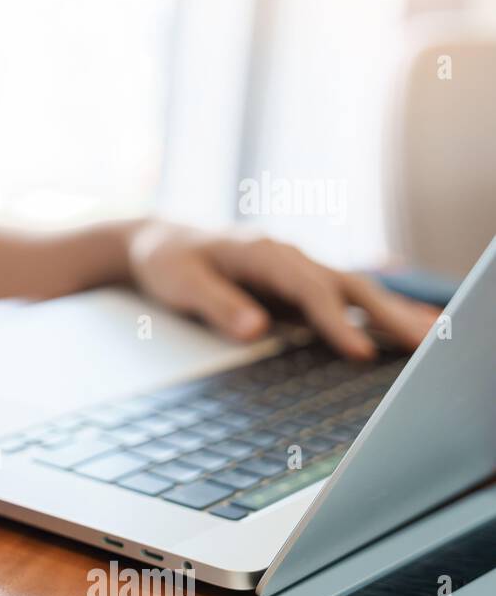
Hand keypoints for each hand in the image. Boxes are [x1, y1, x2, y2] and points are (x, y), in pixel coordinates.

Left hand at [127, 221, 437, 357]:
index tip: (359, 351)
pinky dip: (378, 312)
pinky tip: (408, 327)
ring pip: (356, 289)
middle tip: (426, 343)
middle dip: (388, 314)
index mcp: (262, 252)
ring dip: (394, 313)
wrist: (161, 244)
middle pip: (347, 285)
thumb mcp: (180, 283)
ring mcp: (297, 268)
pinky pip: (345, 298)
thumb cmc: (169, 262)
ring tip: (434, 337)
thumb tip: (256, 329)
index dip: (336, 321)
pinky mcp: (298, 284)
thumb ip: (217, 305)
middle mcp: (288, 255)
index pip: (309, 290)